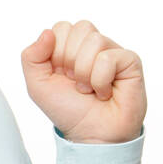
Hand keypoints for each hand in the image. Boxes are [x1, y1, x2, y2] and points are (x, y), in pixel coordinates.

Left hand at [20, 20, 146, 142]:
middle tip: (75, 83)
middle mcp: (93, 46)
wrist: (90, 135)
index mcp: (71, 47)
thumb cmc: (68, 110)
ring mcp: (113, 52)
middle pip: (80, 28)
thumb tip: (47, 33)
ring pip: (95, 40)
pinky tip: (104, 93)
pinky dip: (100, 80)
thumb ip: (31, 57)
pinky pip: (109, 57)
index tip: (61, 76)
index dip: (56, 53)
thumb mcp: (37, 85)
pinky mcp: (130, 62)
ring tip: (88, 89)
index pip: (62, 28)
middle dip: (71, 60)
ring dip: (85, 72)